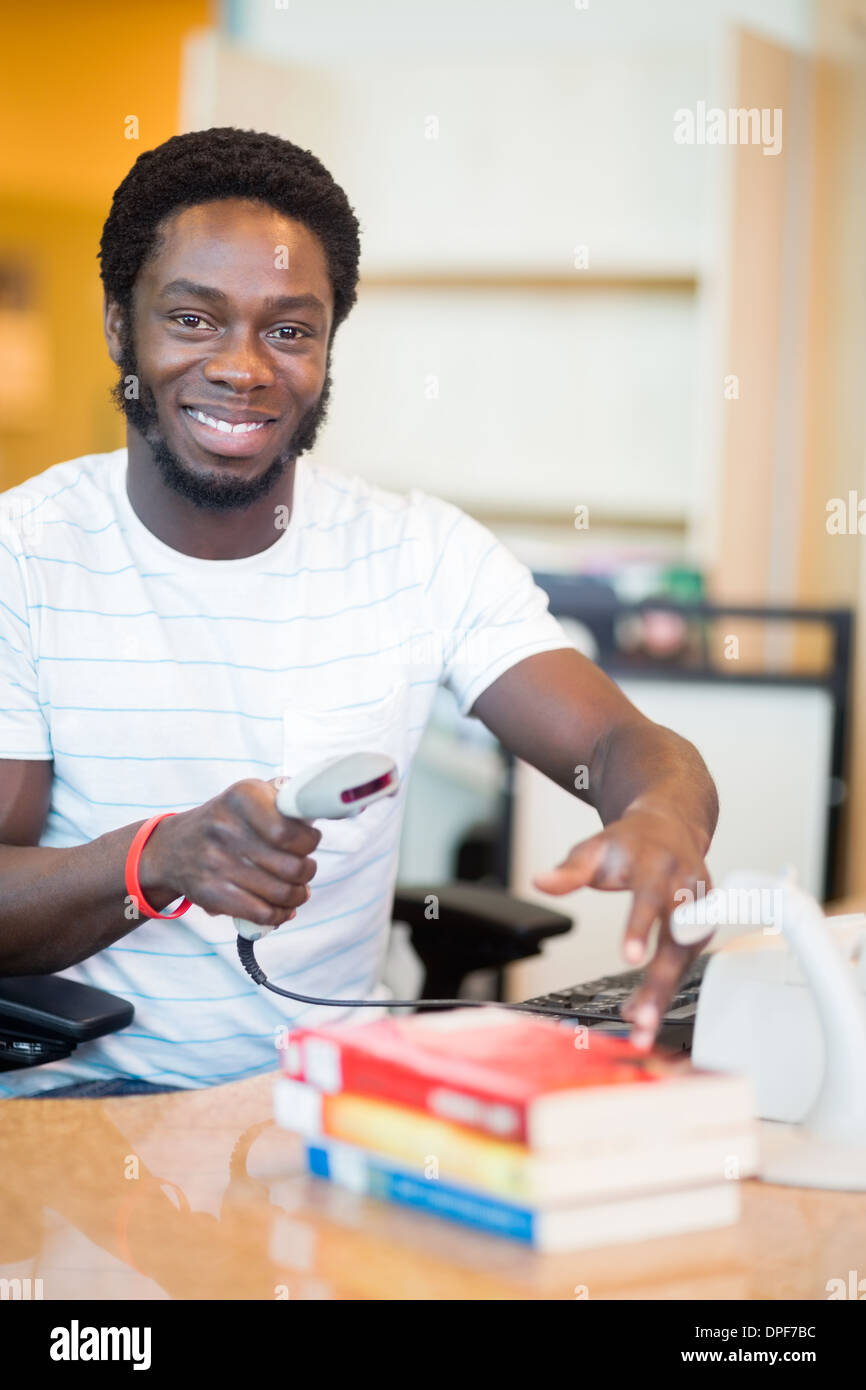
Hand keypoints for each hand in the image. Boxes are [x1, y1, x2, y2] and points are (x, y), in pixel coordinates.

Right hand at [138, 778, 320, 930]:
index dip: (309, 842)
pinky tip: (283, 908)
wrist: (173, 848)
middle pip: (291, 866)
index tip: (310, 842)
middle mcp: (226, 829)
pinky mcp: (212, 893)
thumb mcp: (247, 796)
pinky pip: (261, 913)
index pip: (290, 831)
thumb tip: (318, 809)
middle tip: (304, 868)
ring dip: (298, 895)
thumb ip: (282, 797)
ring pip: (281, 893)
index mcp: (241, 799)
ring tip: (298, 890)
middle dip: (307, 871)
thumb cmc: (224, 821)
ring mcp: (217, 864)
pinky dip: (280, 915)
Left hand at [532, 807, 712, 1048]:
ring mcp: (700, 908)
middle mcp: (686, 888)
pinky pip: (685, 963)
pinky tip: (644, 1012)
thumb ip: (569, 869)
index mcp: (658, 865)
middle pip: (676, 939)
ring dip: (665, 995)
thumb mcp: (595, 848)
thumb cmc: (630, 842)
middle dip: (660, 980)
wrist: (671, 826)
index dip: (641, 928)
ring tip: (641, 1027)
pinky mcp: (703, 925)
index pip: (650, 898)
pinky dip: (667, 989)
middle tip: (641, 1016)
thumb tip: (540, 882)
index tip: (629, 958)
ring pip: (685, 958)